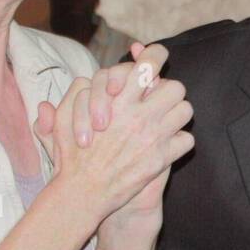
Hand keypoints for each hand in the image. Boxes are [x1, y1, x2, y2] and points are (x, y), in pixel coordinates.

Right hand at [34, 51, 193, 226]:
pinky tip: (166, 147)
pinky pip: (187, 140)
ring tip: (164, 124)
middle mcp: (140, 113)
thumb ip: (73, 96)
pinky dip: (179, 143)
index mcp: (118, 100)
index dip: (155, 56)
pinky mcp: (163, 157)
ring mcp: (154, 135)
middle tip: (158, 103)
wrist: (84, 192)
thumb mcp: (62, 120)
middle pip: (176, 87)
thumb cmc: (70, 157)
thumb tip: (83, 80)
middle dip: (169, 93)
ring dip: (177, 116)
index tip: (154, 64)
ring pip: (186, 111)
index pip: (148, 63)